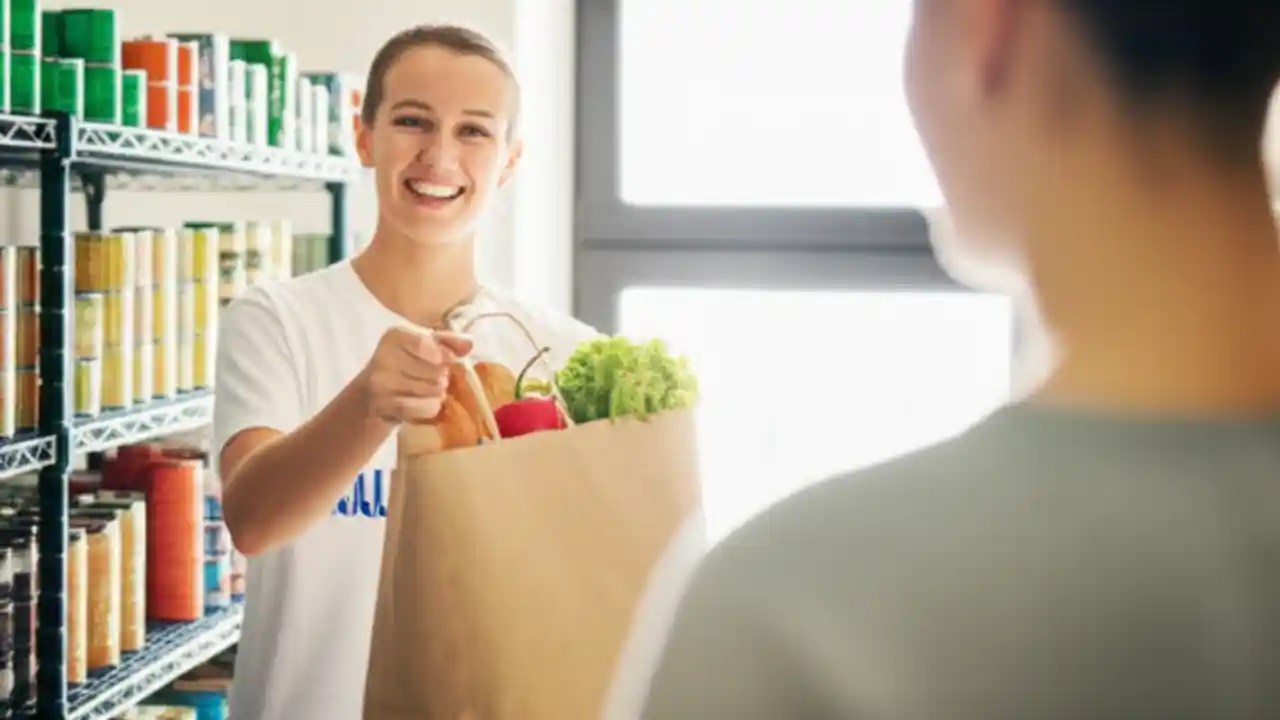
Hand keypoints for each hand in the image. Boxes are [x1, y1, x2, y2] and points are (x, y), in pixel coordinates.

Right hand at [359, 327, 473, 424]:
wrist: (369, 399)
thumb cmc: (402, 369)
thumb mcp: (421, 349)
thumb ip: (446, 343)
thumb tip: (468, 343)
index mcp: (395, 336)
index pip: (426, 344)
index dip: (444, 355)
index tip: (451, 361)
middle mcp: (384, 356)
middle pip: (434, 370)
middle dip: (442, 378)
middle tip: (438, 381)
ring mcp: (381, 382)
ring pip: (431, 390)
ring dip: (438, 395)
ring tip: (432, 393)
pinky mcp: (384, 405)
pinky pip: (422, 408)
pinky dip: (429, 409)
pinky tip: (424, 405)